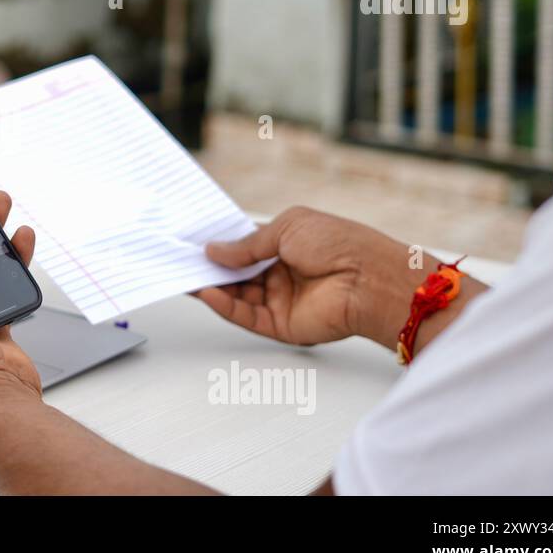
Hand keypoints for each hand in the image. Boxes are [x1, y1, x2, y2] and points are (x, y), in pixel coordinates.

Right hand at [195, 207, 483, 351]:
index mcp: (288, 246)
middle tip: (182, 262)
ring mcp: (282, 300)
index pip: (245, 248)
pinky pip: (247, 316)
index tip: (195, 242)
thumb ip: (248, 243)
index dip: (221, 245)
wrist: (370, 279)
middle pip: (237, 275)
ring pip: (238, 297)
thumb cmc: (341, 244)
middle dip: (211, 268)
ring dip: (212, 288)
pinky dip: (225, 306)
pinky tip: (208, 294)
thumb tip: (216, 250)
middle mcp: (283, 274)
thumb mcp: (288, 228)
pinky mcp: (282, 325)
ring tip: (187, 277)